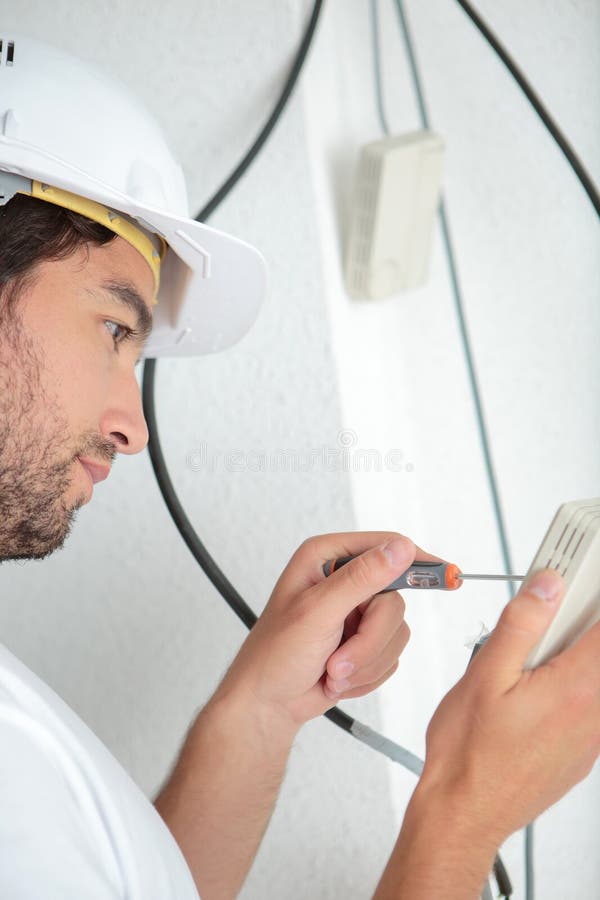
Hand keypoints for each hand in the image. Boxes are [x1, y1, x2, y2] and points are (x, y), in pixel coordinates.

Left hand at [215, 532, 438, 731]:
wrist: (268, 703)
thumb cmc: (275, 654)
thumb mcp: (318, 611)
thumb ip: (361, 578)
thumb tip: (401, 548)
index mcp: (328, 557)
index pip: (386, 547)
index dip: (418, 561)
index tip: (449, 576)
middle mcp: (345, 580)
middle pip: (395, 601)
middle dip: (370, 640)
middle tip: (338, 661)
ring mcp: (357, 612)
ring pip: (397, 632)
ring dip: (365, 661)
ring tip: (331, 670)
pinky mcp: (365, 641)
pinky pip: (392, 655)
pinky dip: (367, 673)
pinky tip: (337, 676)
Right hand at [415, 569, 599, 845]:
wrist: (465, 812)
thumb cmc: (468, 752)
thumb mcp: (485, 673)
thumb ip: (521, 624)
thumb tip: (547, 585)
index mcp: (575, 688)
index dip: (594, 594)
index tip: (579, 580)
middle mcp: (594, 713)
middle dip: (580, 621)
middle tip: (549, 608)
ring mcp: (593, 735)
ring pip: (597, 676)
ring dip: (574, 652)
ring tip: (533, 651)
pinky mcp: (584, 750)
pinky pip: (591, 703)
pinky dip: (573, 681)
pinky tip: (534, 683)